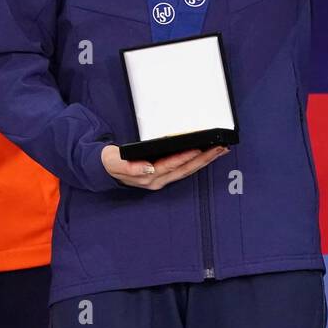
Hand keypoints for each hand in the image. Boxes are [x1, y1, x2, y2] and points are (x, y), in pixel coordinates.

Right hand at [102, 144, 227, 190]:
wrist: (106, 169)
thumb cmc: (111, 162)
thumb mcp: (112, 162)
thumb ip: (127, 167)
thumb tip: (146, 168)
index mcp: (148, 177)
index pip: (171, 165)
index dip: (184, 157)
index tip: (198, 149)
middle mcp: (158, 180)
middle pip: (185, 169)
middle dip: (204, 158)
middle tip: (220, 148)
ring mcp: (163, 178)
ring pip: (188, 170)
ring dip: (205, 160)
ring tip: (220, 150)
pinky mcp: (166, 174)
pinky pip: (185, 169)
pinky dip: (198, 162)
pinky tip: (208, 155)